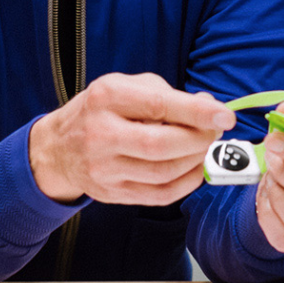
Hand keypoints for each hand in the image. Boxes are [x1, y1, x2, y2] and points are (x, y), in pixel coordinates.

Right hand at [29, 72, 233, 204]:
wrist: (59, 149)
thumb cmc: (101, 111)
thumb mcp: (126, 87)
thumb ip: (167, 94)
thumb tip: (210, 108)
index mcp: (106, 98)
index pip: (158, 106)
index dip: (197, 112)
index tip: (225, 116)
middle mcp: (100, 134)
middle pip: (161, 144)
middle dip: (199, 139)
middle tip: (215, 132)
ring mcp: (104, 169)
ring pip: (163, 172)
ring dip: (196, 160)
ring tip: (204, 147)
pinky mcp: (111, 194)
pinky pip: (160, 195)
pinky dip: (186, 182)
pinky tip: (194, 168)